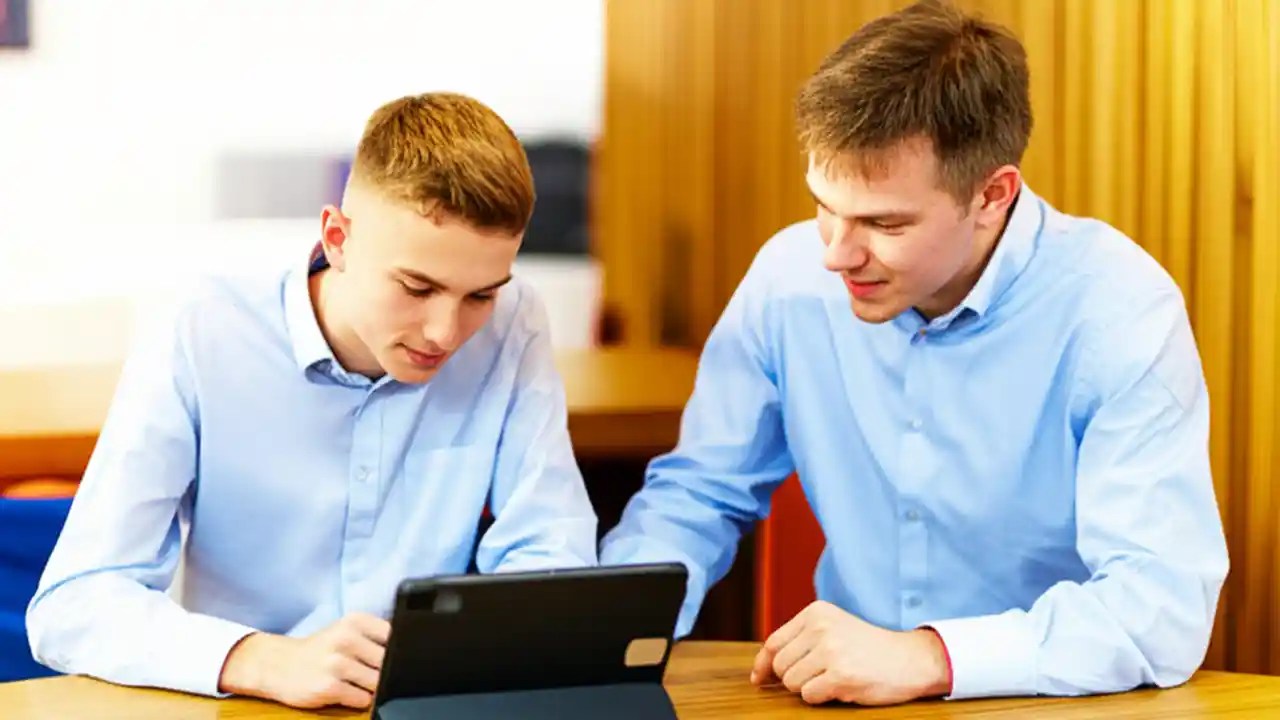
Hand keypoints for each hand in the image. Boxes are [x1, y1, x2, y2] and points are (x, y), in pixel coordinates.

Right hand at [218, 612, 390, 709]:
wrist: (278, 665)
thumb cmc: (320, 650)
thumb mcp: (347, 631)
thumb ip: (376, 638)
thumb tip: (410, 653)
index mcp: (355, 621)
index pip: (395, 636)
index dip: (399, 650)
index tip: (393, 656)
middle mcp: (346, 639)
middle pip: (388, 662)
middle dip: (384, 671)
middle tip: (368, 671)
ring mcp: (337, 663)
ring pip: (377, 682)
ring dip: (371, 688)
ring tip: (355, 681)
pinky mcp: (329, 687)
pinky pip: (362, 699)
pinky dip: (358, 700)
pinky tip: (345, 691)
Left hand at [750, 601, 950, 705]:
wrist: (910, 659)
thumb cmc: (869, 648)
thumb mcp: (834, 629)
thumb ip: (801, 640)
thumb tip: (762, 668)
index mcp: (816, 613)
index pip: (774, 642)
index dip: (763, 664)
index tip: (759, 679)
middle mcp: (820, 628)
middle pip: (781, 665)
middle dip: (793, 678)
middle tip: (819, 675)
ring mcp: (831, 651)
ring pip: (792, 683)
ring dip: (808, 688)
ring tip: (832, 679)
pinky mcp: (841, 675)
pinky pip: (809, 696)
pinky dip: (821, 698)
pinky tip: (841, 687)